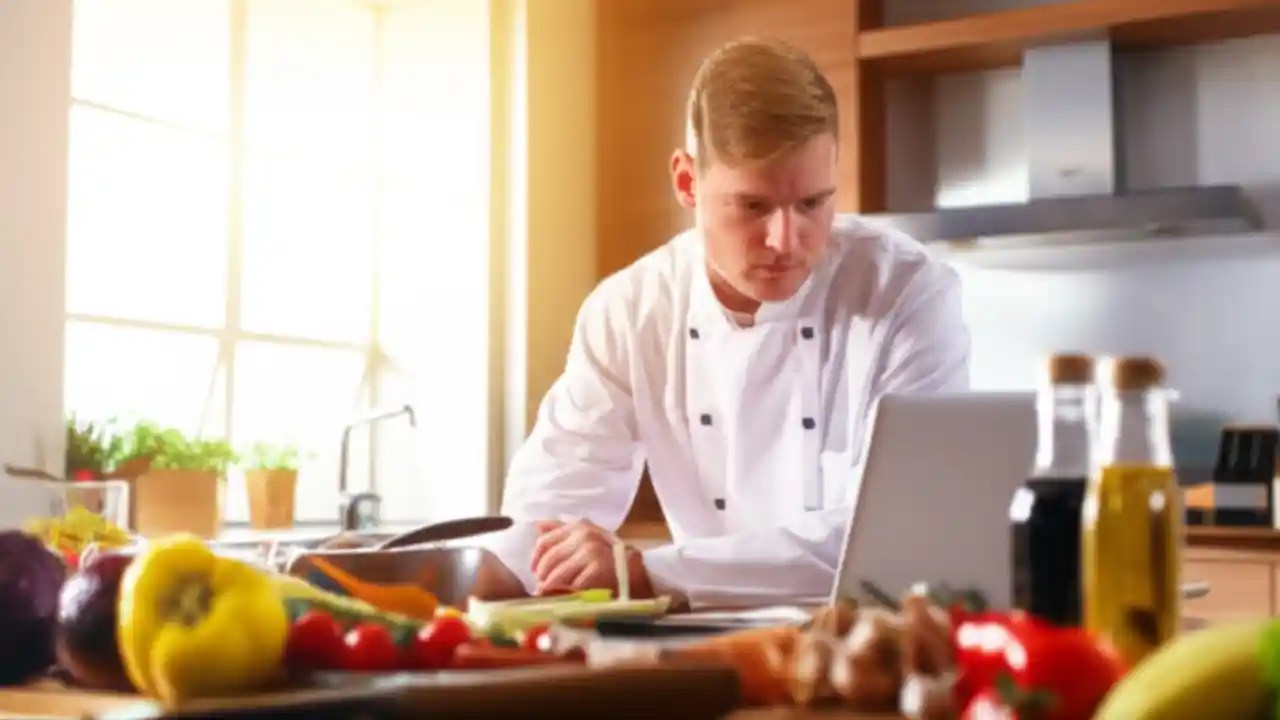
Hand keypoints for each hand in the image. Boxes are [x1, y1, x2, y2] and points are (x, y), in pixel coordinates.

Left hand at [529, 518, 653, 597]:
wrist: (639, 570)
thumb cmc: (611, 555)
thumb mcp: (589, 536)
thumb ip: (564, 530)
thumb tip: (538, 526)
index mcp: (579, 526)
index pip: (545, 542)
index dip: (536, 558)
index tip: (534, 571)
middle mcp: (584, 536)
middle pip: (549, 560)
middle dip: (542, 577)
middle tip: (541, 588)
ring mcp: (590, 552)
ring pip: (557, 574)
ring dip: (550, 588)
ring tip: (548, 596)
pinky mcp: (597, 570)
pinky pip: (572, 586)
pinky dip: (566, 595)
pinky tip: (565, 599)